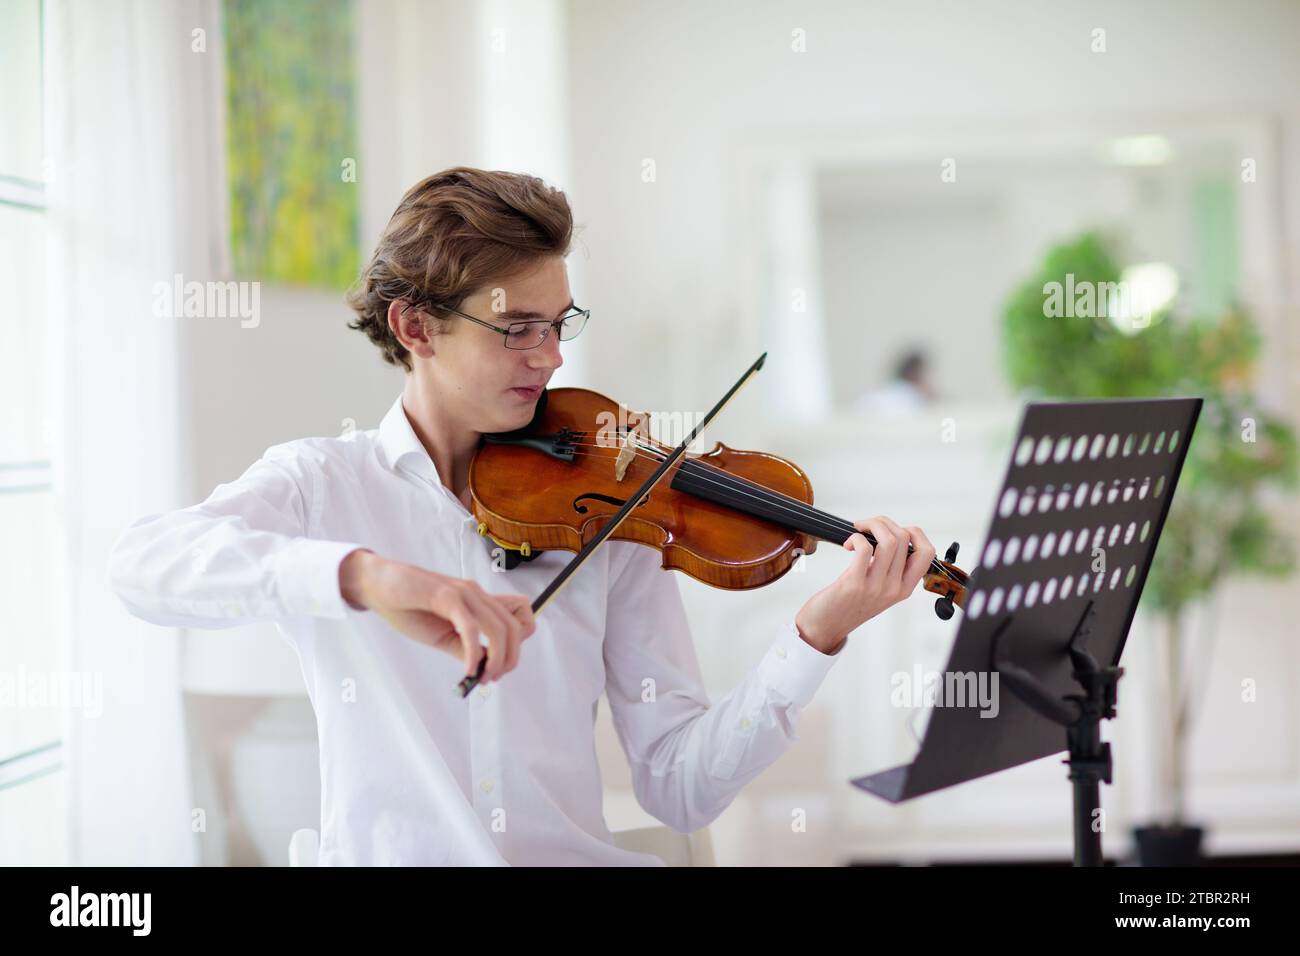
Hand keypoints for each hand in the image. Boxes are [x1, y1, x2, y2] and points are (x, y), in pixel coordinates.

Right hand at [339, 549, 535, 681]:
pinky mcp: (446, 596)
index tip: (498, 667)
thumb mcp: (443, 635)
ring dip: (496, 660)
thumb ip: (465, 648)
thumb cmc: (409, 608)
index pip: (522, 616)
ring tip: (481, 677)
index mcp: (480, 601)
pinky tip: (467, 670)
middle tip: (490, 678)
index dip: (517, 645)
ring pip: (499, 629)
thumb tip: (486, 668)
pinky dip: (473, 652)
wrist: (378, 585)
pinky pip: (470, 628)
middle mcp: (478, 594)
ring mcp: (464, 593)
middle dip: (510, 659)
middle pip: (516, 628)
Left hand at [794, 516, 935, 653]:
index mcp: (905, 588)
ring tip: (858, 530)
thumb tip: (888, 535)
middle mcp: (894, 588)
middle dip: (884, 522)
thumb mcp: (880, 590)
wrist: (825, 627)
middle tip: (867, 526)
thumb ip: (890, 569)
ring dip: (872, 525)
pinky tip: (849, 544)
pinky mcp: (854, 584)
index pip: (927, 553)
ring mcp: (876, 587)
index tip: (894, 529)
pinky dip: (856, 538)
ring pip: (889, 541)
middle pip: (905, 539)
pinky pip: (864, 549)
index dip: (915, 533)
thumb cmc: (849, 604)